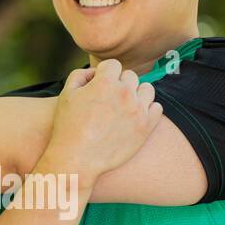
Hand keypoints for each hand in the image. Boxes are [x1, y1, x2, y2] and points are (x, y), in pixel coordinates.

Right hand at [44, 59, 162, 180]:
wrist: (77, 159)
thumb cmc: (68, 127)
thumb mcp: (66, 94)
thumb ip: (81, 75)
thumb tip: (96, 72)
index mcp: (105, 82)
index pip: (114, 65)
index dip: (105, 75)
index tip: (99, 87)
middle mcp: (124, 93)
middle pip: (131, 76)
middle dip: (120, 85)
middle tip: (109, 101)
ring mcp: (138, 110)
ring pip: (147, 89)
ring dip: (137, 94)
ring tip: (125, 107)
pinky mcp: (146, 126)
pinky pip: (157, 108)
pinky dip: (148, 110)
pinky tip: (135, 117)